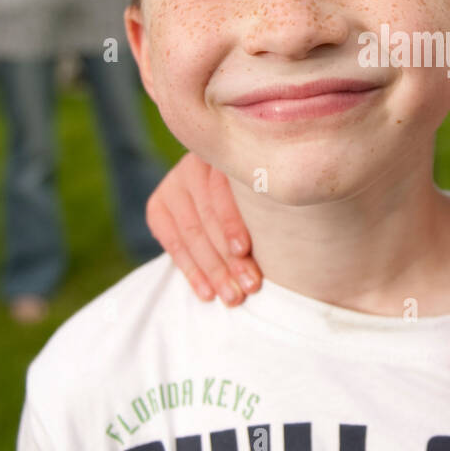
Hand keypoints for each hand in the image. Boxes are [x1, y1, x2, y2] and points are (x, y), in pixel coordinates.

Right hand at [145, 152, 260, 304]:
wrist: (222, 189)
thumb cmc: (262, 195)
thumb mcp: (266, 190)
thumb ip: (269, 205)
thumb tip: (291, 242)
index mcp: (225, 153)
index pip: (222, 189)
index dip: (231, 220)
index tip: (243, 250)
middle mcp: (194, 164)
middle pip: (208, 217)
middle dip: (229, 256)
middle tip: (249, 286)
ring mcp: (173, 184)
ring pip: (191, 234)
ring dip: (214, 271)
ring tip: (232, 297)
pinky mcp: (158, 207)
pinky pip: (173, 245)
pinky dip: (192, 273)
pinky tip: (207, 292)